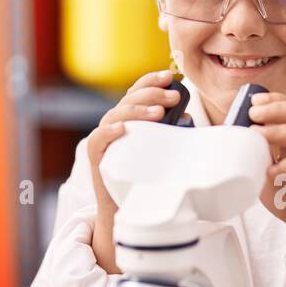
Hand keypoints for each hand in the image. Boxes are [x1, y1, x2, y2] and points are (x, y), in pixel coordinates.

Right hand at [86, 70, 180, 271]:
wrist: (127, 209)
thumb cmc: (147, 177)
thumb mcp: (164, 151)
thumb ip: (174, 134)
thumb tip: (189, 119)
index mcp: (131, 118)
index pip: (138, 91)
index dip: (151, 81)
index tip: (171, 77)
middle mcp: (115, 124)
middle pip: (130, 99)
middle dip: (153, 94)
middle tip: (174, 98)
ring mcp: (105, 139)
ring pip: (116, 115)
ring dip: (138, 111)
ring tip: (159, 113)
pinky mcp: (96, 157)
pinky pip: (99, 139)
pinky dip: (110, 130)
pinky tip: (124, 128)